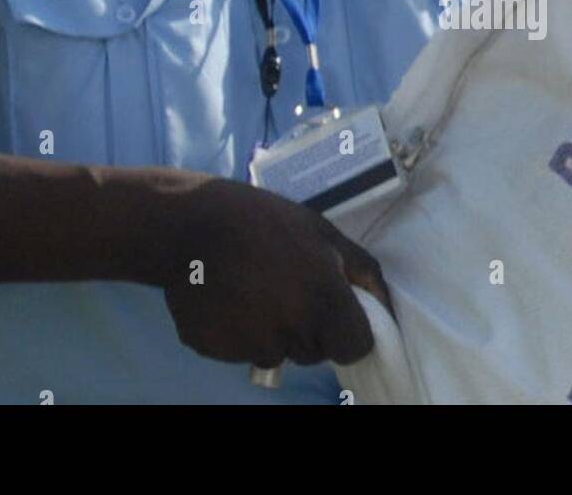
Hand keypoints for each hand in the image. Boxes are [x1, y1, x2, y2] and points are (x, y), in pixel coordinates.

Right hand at [160, 176, 392, 369]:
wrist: (188, 222)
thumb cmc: (261, 218)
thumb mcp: (318, 229)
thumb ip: (358, 267)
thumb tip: (384, 302)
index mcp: (323, 301)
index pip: (355, 347)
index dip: (347, 328)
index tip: (329, 307)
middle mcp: (291, 332)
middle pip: (314, 351)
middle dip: (306, 326)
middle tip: (282, 284)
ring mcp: (251, 347)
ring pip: (274, 352)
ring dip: (268, 329)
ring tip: (247, 285)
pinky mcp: (217, 352)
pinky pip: (237, 351)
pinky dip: (234, 331)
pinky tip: (225, 295)